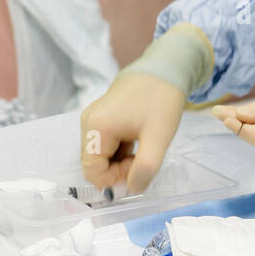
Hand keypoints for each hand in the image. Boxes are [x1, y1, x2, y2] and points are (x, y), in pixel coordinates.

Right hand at [80, 72, 185, 194]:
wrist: (165, 66)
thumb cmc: (161, 100)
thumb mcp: (158, 138)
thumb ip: (144, 169)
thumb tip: (132, 189)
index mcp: (96, 127)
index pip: (92, 172)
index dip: (114, 178)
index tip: (138, 166)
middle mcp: (88, 122)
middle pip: (95, 164)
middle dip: (118, 169)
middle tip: (143, 156)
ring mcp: (94, 117)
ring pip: (101, 155)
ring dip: (120, 160)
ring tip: (143, 145)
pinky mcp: (102, 115)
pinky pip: (106, 143)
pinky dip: (121, 149)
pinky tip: (138, 138)